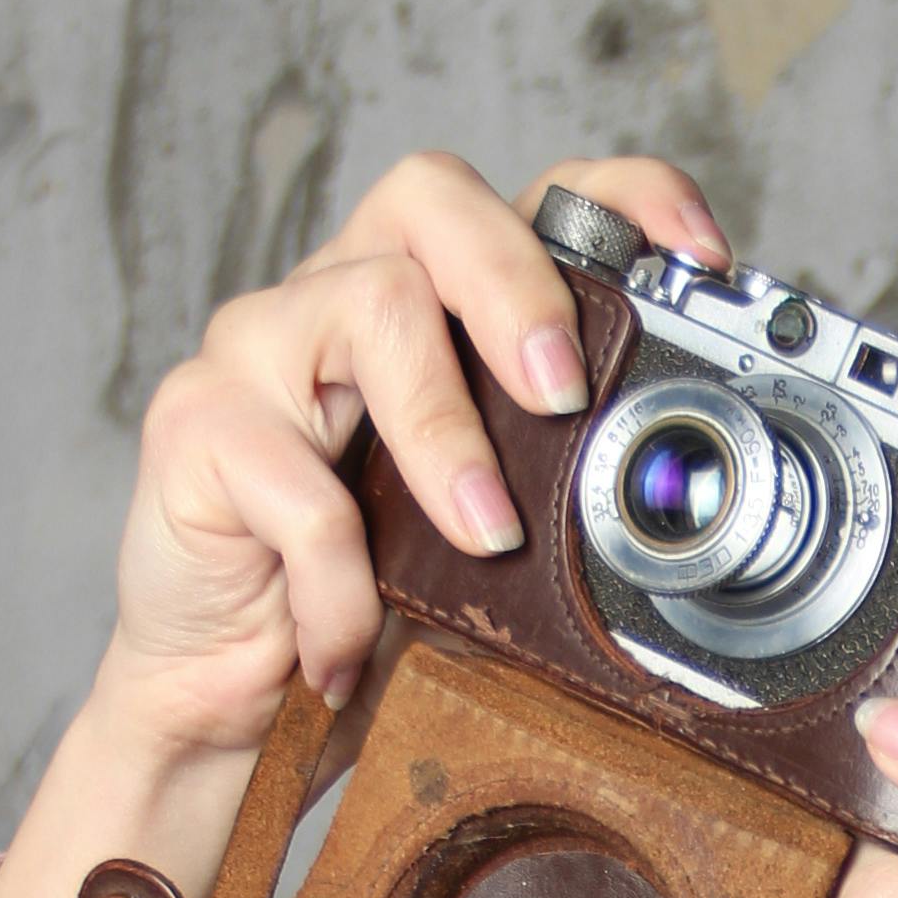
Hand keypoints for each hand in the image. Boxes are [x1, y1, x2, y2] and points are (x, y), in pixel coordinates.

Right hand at [0, 147, 728, 897]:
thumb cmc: (365, 604)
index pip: (526, 200)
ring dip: (445, 434)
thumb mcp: (485, 549)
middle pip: (432, 199)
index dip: (622, 198)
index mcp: (432, 308)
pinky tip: (351, 642)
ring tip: (483, 539)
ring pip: (367, 305)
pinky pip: (292, 475)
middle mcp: (340, 296)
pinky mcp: (195, 426)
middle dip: (517, 286)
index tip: (701, 253)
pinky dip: (339, 578)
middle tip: (564, 395)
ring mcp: (258, 350)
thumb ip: (552, 492)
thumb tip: (675, 504)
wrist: (229, 699)